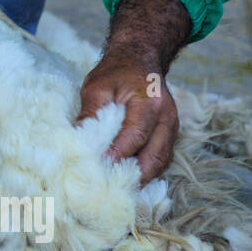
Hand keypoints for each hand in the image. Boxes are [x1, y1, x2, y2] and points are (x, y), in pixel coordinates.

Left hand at [75, 52, 179, 183]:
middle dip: (134, 177)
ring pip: (161, 161)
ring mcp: (173, 126)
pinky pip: (161, 157)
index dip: (117, 156)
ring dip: (142, 177)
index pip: (134, 136)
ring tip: (119, 191)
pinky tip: (129, 180)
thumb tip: (78, 142)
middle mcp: (167, 117)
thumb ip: (90, 114)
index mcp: (149, 102)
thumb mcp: (96, 87)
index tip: (98, 171)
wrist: (140, 59)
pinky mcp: (170, 133)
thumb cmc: (116, 72)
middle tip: (110, 191)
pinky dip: (147, 170)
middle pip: (154, 156)